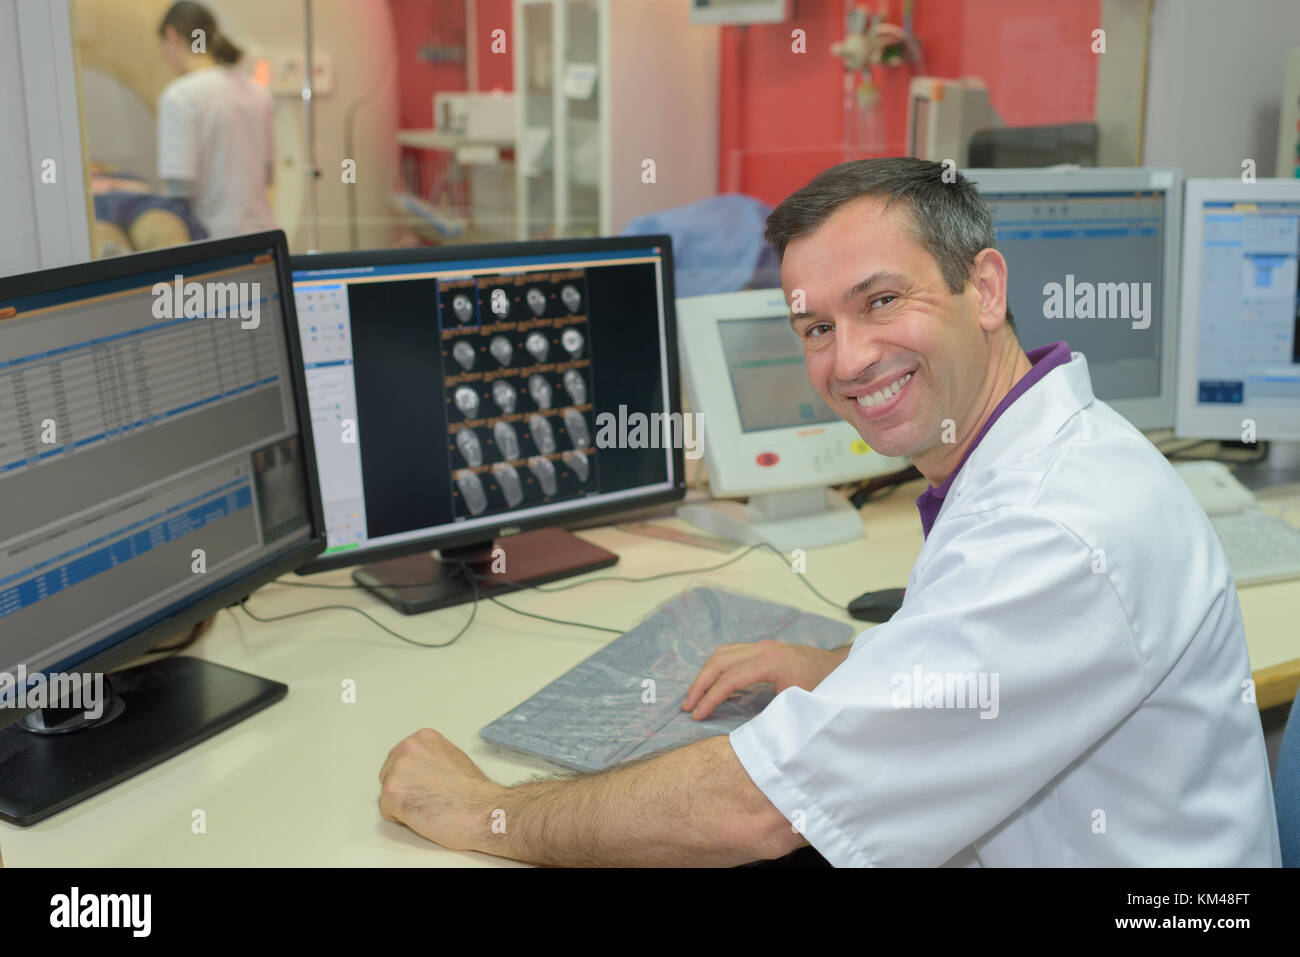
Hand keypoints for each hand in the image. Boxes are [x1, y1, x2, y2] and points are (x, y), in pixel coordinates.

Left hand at [378, 728, 503, 851]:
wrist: (482, 811)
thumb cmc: (474, 793)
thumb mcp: (453, 759)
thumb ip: (431, 759)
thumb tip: (422, 772)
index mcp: (423, 738)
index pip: (401, 760)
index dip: (414, 779)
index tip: (429, 787)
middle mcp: (407, 748)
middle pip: (389, 775)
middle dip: (405, 790)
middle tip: (429, 799)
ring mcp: (398, 769)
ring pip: (388, 793)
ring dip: (403, 804)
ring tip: (429, 806)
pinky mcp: (392, 793)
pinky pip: (387, 811)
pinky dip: (402, 818)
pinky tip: (424, 815)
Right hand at [682, 640, 849, 719]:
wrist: (842, 669)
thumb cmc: (825, 688)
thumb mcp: (800, 705)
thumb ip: (774, 716)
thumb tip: (748, 734)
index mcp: (771, 661)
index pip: (730, 678)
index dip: (711, 698)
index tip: (697, 715)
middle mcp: (763, 649)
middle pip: (719, 661)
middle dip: (700, 684)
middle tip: (687, 707)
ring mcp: (762, 646)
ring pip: (722, 654)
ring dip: (705, 674)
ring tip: (694, 697)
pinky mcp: (763, 649)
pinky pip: (731, 654)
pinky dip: (716, 669)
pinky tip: (712, 686)